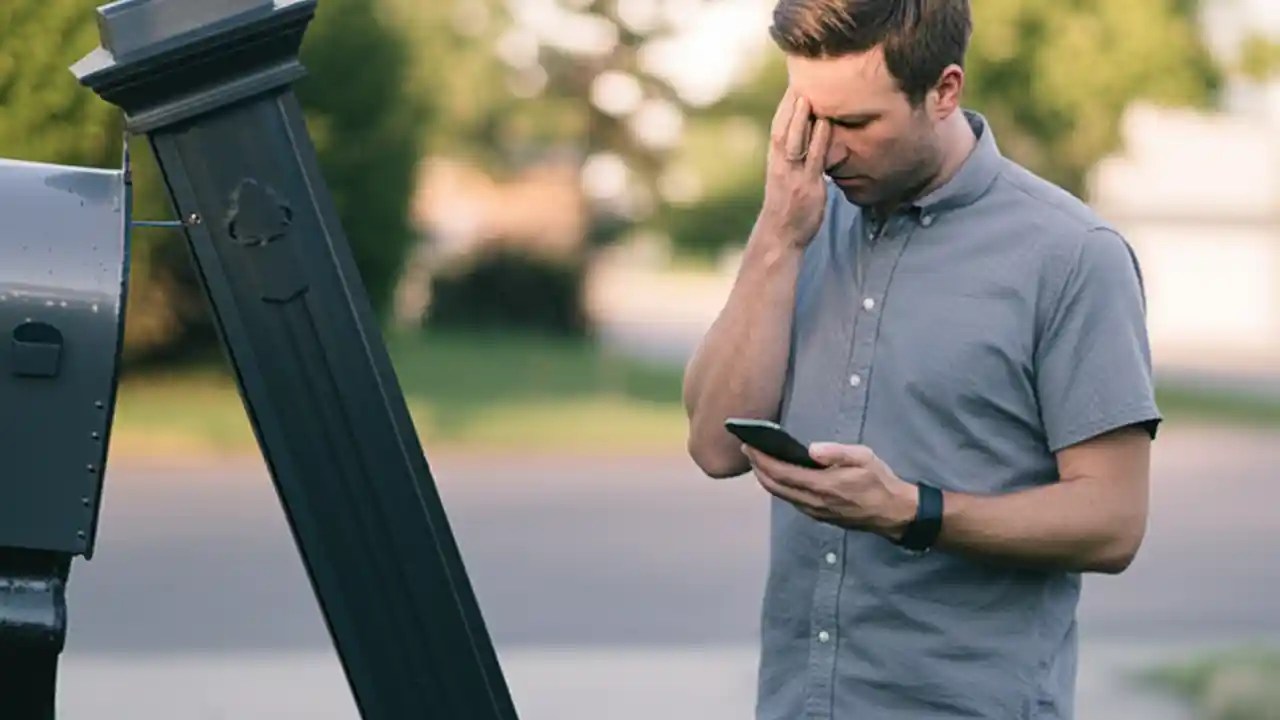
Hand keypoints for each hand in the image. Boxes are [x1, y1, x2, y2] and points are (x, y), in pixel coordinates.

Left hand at [743, 441, 917, 539]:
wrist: (892, 512)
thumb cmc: (879, 481)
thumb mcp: (863, 458)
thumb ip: (837, 452)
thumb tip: (811, 449)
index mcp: (822, 485)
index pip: (781, 472)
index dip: (762, 459)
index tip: (749, 445)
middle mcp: (813, 501)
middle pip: (774, 486)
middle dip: (758, 467)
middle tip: (748, 449)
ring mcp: (814, 511)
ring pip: (780, 495)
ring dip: (766, 478)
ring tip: (758, 460)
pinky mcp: (818, 515)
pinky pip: (790, 500)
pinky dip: (778, 486)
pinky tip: (778, 475)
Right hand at [756, 87, 831, 249]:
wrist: (781, 237)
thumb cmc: (788, 207)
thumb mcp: (789, 179)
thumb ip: (797, 160)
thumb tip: (810, 142)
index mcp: (776, 161)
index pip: (779, 126)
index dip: (785, 105)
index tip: (794, 82)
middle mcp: (780, 165)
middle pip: (782, 127)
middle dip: (788, 103)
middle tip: (798, 76)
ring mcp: (793, 176)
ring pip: (794, 140)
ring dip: (800, 116)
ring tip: (807, 92)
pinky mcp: (807, 187)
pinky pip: (814, 159)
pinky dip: (819, 139)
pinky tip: (826, 122)